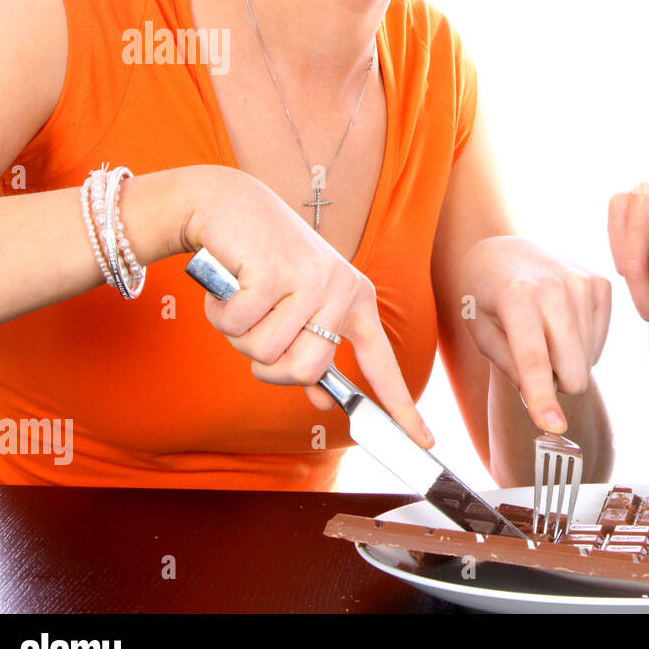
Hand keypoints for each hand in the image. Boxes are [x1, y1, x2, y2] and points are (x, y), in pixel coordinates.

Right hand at [181, 166, 431, 447]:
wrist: (228, 205)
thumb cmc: (262, 263)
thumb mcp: (297, 307)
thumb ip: (312, 352)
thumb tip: (322, 401)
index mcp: (356, 300)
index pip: (382, 364)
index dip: (401, 407)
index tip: (426, 442)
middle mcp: (342, 289)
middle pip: (304, 371)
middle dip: (268, 364)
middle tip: (256, 329)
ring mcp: (312, 279)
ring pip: (267, 354)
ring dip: (241, 335)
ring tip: (246, 298)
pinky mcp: (274, 271)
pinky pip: (239, 326)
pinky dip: (222, 312)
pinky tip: (231, 282)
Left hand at [459, 236, 610, 432]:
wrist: (503, 252)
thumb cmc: (485, 297)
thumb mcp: (481, 333)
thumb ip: (510, 367)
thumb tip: (542, 402)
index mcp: (516, 295)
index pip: (534, 359)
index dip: (543, 397)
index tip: (554, 426)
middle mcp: (554, 285)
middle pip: (572, 368)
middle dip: (555, 383)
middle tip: (532, 363)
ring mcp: (581, 281)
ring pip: (588, 359)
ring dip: (566, 362)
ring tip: (542, 336)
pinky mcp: (600, 282)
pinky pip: (601, 340)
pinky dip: (583, 347)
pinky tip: (562, 329)